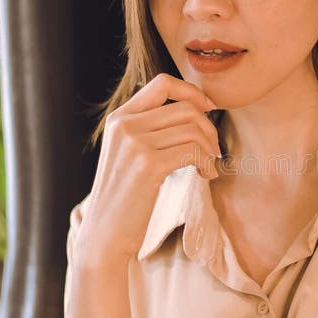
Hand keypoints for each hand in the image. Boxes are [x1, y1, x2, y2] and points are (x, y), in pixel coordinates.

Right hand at [74, 73, 219, 264]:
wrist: (105, 234)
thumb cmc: (125, 198)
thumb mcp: (130, 154)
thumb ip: (150, 130)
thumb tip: (194, 111)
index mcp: (119, 118)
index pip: (162, 83)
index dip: (192, 92)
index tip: (208, 109)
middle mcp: (124, 124)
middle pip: (185, 107)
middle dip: (209, 128)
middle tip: (213, 152)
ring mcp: (134, 143)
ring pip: (193, 129)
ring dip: (210, 149)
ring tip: (208, 167)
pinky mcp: (148, 165)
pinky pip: (193, 151)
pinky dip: (207, 163)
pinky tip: (205, 176)